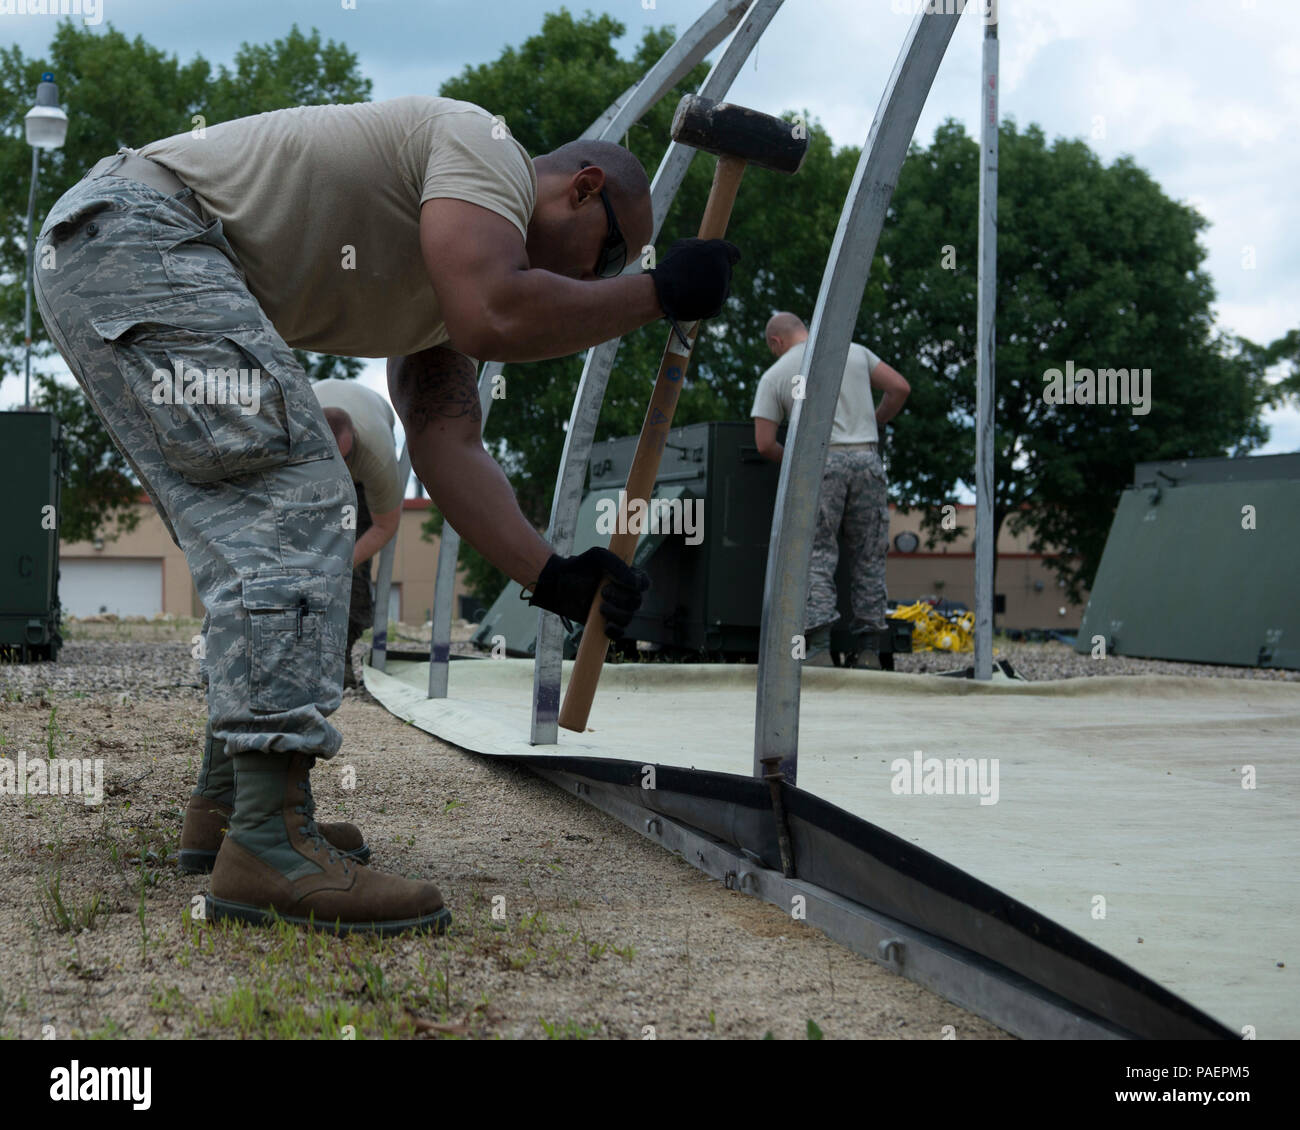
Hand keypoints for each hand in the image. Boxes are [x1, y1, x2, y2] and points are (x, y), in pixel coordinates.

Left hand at [527, 548, 649, 638]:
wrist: (557, 584)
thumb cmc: (578, 567)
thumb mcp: (597, 556)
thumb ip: (617, 564)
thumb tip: (633, 583)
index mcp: (626, 577)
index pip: (644, 583)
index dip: (639, 585)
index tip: (627, 583)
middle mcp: (624, 594)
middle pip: (636, 602)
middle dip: (621, 599)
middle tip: (602, 592)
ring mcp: (616, 610)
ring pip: (628, 618)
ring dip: (616, 614)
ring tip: (599, 607)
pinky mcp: (606, 624)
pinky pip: (619, 633)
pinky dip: (615, 632)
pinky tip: (606, 626)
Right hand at [647, 238, 740, 320]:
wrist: (661, 291)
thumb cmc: (670, 266)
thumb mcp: (682, 245)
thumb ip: (698, 244)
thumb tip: (703, 244)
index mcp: (719, 251)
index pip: (734, 253)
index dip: (727, 256)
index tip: (721, 259)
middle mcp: (725, 269)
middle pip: (727, 272)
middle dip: (717, 273)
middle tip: (699, 276)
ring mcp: (722, 289)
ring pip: (723, 289)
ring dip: (713, 289)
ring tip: (694, 290)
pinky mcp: (717, 306)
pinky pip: (717, 305)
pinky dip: (708, 305)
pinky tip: (695, 301)